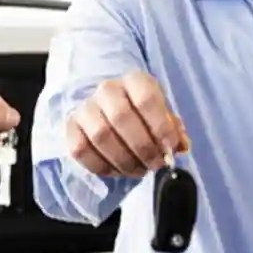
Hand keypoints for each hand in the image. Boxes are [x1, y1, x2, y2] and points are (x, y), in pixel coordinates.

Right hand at [66, 70, 188, 177]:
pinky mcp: (71, 127)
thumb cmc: (140, 115)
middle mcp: (108, 90)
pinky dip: (102, 166)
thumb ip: (173, 130)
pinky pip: (81, 150)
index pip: (146, 98)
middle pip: (122, 118)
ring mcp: (86, 108)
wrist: (106, 112)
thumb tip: (181, 146)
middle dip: (142, 147)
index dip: (160, 126)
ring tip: (139, 170)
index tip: (170, 148)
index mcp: (135, 81)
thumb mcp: (161, 116)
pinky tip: (117, 171)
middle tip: (155, 165)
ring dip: (124, 160)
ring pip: (101, 136)